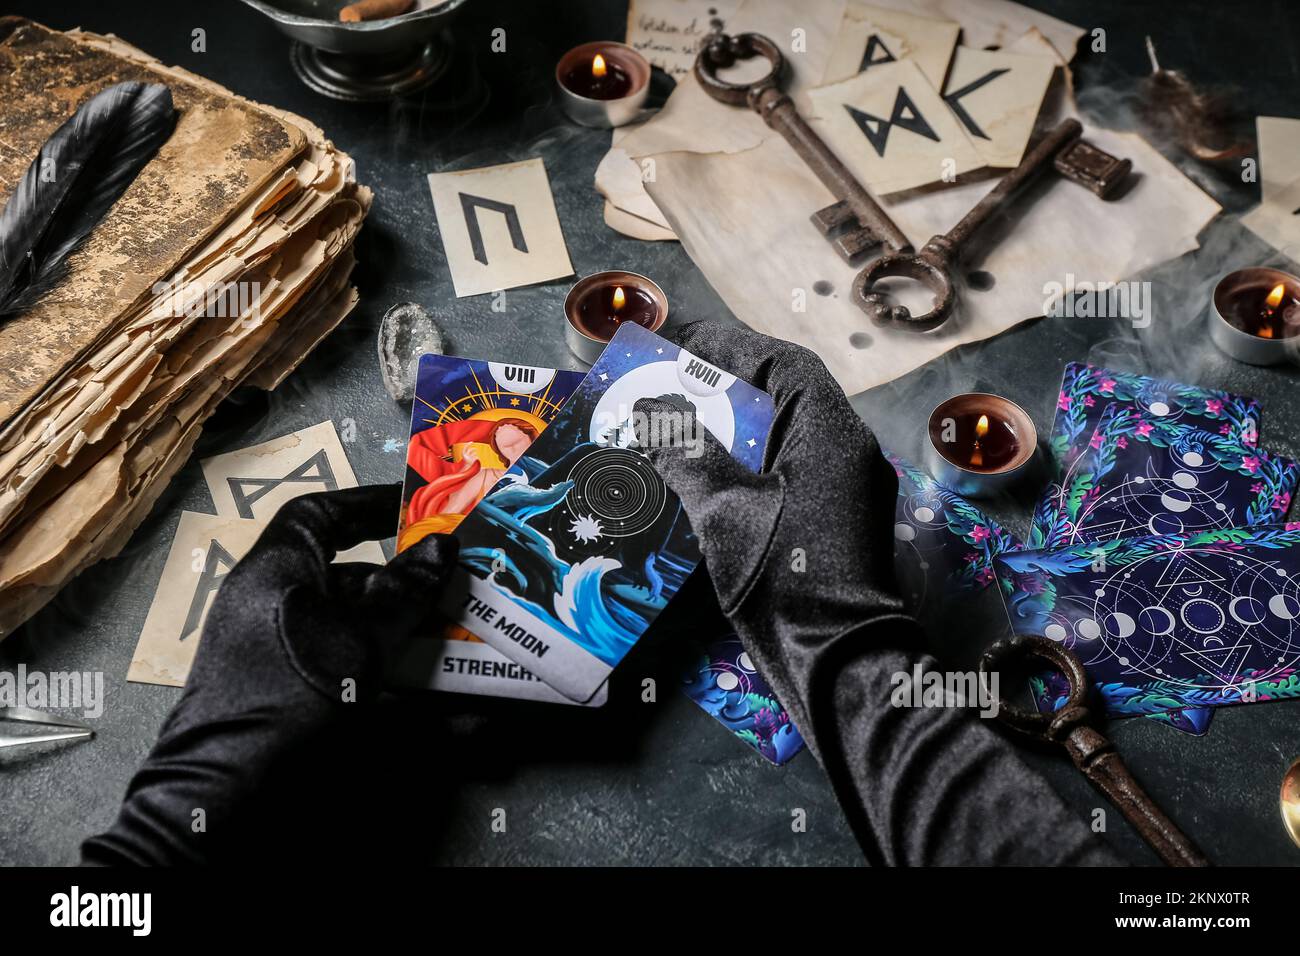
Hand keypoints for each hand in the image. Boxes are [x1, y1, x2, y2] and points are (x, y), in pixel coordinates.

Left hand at [82, 484, 457, 864]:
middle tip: (461, 588)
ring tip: (475, 650)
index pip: (316, 515)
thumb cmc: (289, 695)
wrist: (225, 803)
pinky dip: (412, 710)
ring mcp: (285, 668)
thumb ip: (404, 592)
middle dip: (410, 589)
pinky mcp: (299, 716)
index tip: (415, 511)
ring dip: (419, 649)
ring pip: (363, 644)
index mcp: (276, 574)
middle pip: (351, 583)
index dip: (365, 504)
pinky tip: (470, 723)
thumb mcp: (358, 637)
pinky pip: (365, 699)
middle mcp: (277, 613)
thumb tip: (442, 547)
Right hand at [636, 323, 1117, 865]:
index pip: (783, 365)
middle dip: (731, 386)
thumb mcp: (722, 510)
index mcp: (829, 432)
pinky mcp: (843, 521)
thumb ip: (688, 453)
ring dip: (741, 426)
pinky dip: (755, 461)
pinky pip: (795, 470)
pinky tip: (713, 476)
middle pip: (789, 396)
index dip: (731, 347)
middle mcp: (850, 450)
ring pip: (792, 435)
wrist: (840, 662)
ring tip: (685, 425)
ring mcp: (852, 488)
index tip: (684, 345)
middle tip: (676, 384)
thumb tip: (653, 413)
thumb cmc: (781, 578)